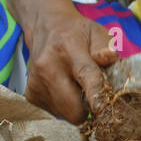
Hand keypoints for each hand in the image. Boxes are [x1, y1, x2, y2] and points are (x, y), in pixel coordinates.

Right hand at [24, 6, 116, 122]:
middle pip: (72, 107)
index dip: (95, 95)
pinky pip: (55, 112)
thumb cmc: (76, 33)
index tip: (102, 109)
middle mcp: (48, 66)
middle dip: (88, 109)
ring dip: (76, 107)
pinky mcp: (30, 94)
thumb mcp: (96, 33)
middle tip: (93, 96)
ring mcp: (36, 82)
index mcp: (69, 48)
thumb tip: (111, 58)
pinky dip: (64, 106)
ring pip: (65, 114)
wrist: (44, 26)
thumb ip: (105, 48)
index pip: (85, 74)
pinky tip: (64, 88)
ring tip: (77, 86)